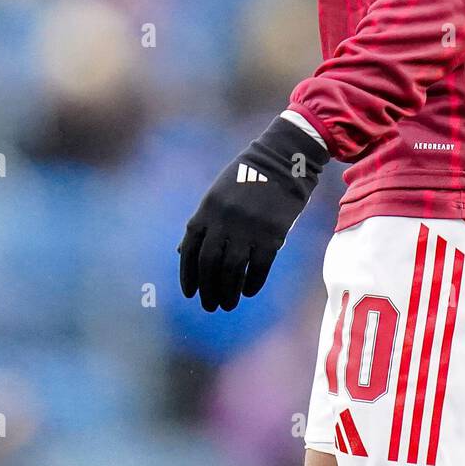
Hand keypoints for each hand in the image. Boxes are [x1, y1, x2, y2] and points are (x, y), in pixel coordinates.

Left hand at [178, 115, 328, 311]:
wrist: (281, 159)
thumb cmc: (247, 176)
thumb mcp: (217, 194)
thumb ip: (203, 222)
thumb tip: (183, 252)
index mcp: (206, 210)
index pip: (190, 251)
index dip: (188, 276)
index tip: (190, 293)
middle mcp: (223, 221)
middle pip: (210, 265)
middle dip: (207, 290)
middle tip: (210, 305)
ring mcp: (247, 228)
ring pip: (232, 271)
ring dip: (228, 292)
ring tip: (228, 304)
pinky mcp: (272, 234)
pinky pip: (258, 267)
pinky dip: (252, 283)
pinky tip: (249, 291)